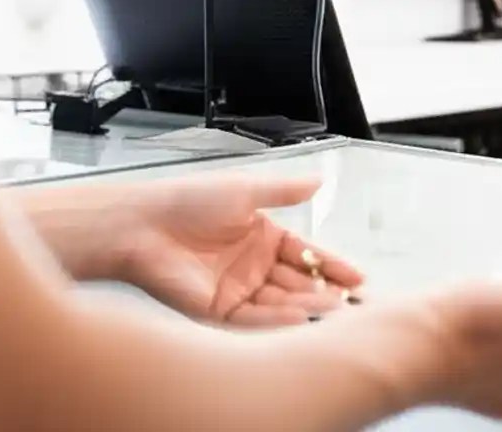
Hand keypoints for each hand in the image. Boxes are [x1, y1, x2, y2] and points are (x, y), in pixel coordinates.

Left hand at [117, 173, 364, 327]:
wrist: (143, 224)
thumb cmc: (188, 201)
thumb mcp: (245, 190)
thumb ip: (284, 192)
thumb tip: (319, 180)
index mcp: (263, 237)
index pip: (307, 255)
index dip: (332, 265)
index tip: (358, 277)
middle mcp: (254, 266)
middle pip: (298, 283)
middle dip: (324, 291)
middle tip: (350, 301)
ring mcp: (237, 290)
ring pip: (280, 303)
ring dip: (306, 306)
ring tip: (331, 309)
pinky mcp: (218, 312)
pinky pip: (253, 319)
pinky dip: (277, 320)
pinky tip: (299, 318)